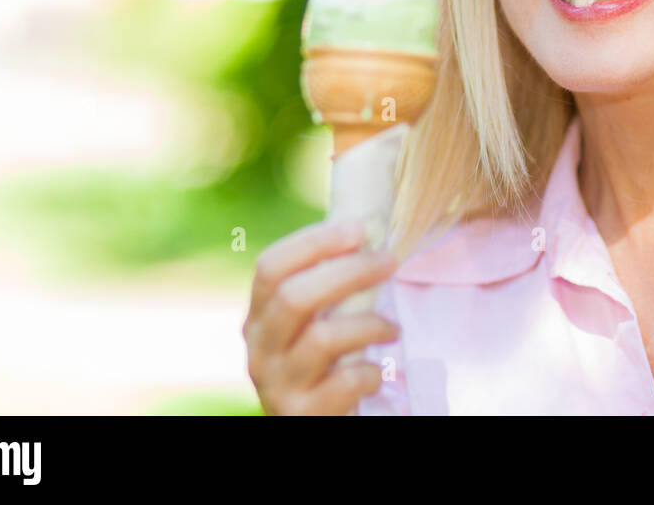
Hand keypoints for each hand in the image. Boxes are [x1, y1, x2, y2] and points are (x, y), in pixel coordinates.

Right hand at [243, 218, 400, 414]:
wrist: (314, 424)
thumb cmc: (325, 366)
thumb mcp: (313, 324)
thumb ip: (327, 287)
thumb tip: (369, 230)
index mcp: (259, 317)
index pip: (271, 267)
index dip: (314, 242)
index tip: (359, 228)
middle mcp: (259, 350)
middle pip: (294, 297)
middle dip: (349, 272)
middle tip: (390, 261)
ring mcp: (276, 385)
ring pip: (322, 339)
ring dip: (369, 325)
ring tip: (394, 329)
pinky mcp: (302, 415)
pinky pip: (343, 383)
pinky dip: (370, 372)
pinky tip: (378, 373)